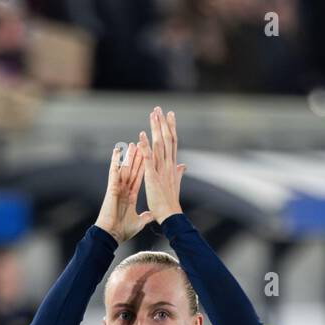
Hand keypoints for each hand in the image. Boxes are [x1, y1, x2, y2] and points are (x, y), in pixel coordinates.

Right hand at [93, 140, 150, 243]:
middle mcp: (123, 190)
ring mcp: (117, 188)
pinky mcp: (112, 187)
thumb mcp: (139, 222)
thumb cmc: (122, 230)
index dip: (142, 168)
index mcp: (130, 197)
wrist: (111, 235)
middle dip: (136, 158)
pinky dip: (115, 160)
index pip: (138, 179)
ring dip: (128, 156)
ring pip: (124, 168)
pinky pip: (114, 171)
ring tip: (132, 144)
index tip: (146, 159)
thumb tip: (153, 215)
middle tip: (140, 145)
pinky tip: (116, 150)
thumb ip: (146, 217)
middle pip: (131, 170)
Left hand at [137, 107, 185, 225]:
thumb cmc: (171, 202)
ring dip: (156, 129)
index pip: (173, 142)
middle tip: (159, 108)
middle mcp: (168, 164)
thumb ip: (179, 173)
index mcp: (172, 166)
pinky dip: (145, 147)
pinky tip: (141, 135)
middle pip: (167, 139)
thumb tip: (183, 165)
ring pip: (159, 144)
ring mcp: (161, 169)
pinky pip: (148, 158)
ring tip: (152, 114)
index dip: (171, 128)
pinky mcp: (153, 176)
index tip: (170, 115)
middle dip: (163, 123)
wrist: (171, 215)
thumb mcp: (175, 184)